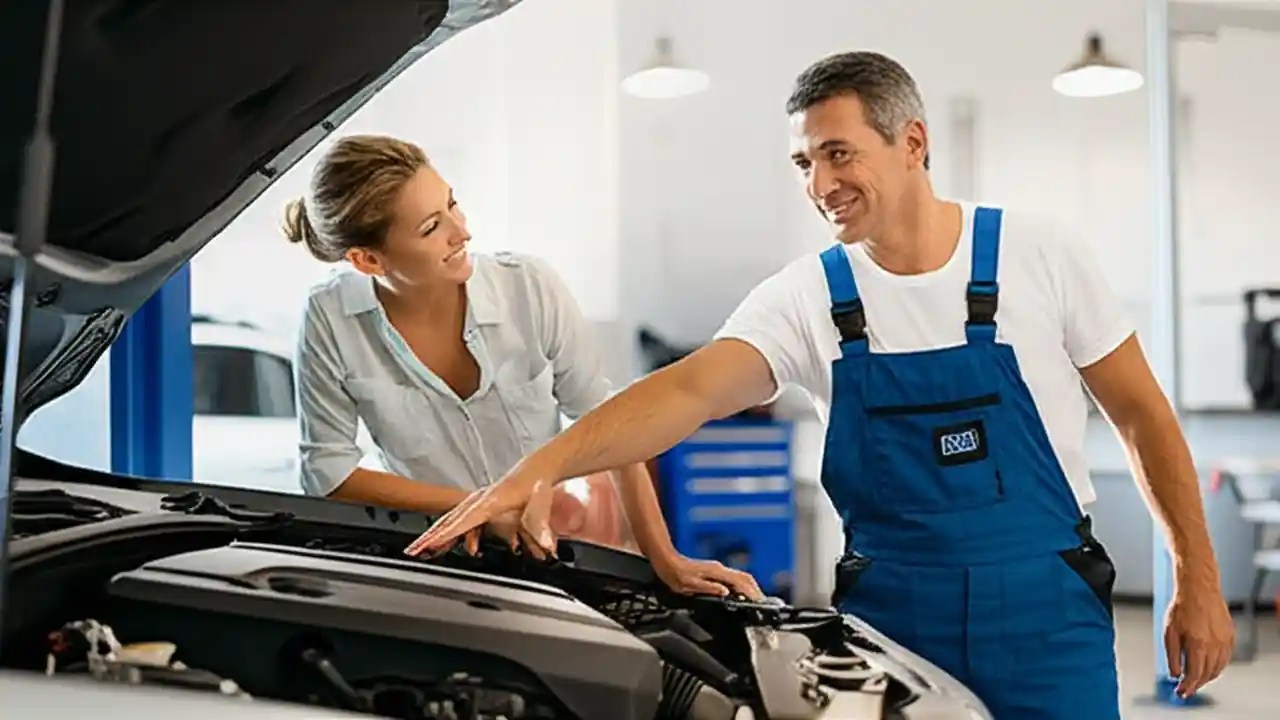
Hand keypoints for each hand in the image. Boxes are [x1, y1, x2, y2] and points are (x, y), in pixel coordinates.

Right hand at [405, 461, 556, 558]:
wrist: (537, 470)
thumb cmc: (537, 486)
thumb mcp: (542, 505)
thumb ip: (541, 526)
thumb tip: (546, 545)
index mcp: (492, 501)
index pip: (466, 520)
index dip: (449, 533)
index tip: (432, 543)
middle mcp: (480, 500)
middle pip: (450, 519)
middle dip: (430, 535)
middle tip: (412, 550)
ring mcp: (477, 502)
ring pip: (450, 518)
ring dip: (432, 533)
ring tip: (416, 549)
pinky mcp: (479, 505)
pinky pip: (456, 518)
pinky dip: (443, 530)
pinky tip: (437, 541)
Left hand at [653, 552, 764, 600]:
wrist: (666, 561)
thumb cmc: (675, 574)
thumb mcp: (689, 585)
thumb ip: (708, 588)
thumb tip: (725, 592)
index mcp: (716, 572)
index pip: (741, 582)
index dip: (752, 593)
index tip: (759, 603)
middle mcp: (720, 569)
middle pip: (746, 578)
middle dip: (756, 591)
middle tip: (763, 605)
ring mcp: (718, 570)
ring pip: (741, 578)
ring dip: (751, 589)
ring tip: (756, 601)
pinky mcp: (715, 572)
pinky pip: (734, 579)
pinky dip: (742, 587)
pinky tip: (741, 595)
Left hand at [1164, 579, 1234, 698]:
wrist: (1199, 589)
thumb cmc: (1181, 608)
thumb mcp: (1169, 632)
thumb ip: (1172, 656)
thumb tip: (1174, 674)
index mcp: (1198, 644)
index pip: (1195, 675)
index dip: (1188, 687)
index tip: (1181, 692)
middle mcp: (1214, 645)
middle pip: (1207, 675)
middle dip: (1196, 684)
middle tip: (1186, 688)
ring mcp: (1225, 641)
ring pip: (1218, 669)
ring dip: (1207, 677)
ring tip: (1195, 679)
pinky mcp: (1230, 637)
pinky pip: (1225, 658)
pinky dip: (1217, 666)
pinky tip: (1207, 666)